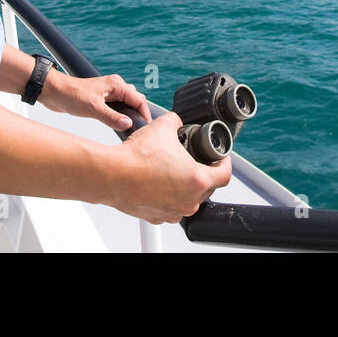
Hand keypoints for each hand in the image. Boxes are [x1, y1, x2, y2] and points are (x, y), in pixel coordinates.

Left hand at [39, 72, 151, 131]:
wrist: (53, 92)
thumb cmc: (70, 94)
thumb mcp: (92, 108)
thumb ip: (111, 117)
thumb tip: (128, 124)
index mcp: (116, 85)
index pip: (139, 99)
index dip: (144, 113)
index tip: (146, 128)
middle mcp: (115, 87)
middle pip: (136, 100)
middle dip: (139, 114)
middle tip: (139, 131)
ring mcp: (108, 94)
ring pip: (127, 104)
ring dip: (130, 115)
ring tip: (131, 130)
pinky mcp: (102, 100)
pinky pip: (118, 108)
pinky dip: (121, 116)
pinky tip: (118, 126)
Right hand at [106, 111, 232, 223]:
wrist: (112, 175)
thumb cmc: (136, 157)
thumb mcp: (162, 127)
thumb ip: (175, 121)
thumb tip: (176, 120)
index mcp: (197, 180)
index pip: (225, 175)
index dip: (226, 163)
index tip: (221, 158)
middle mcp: (189, 200)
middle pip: (207, 187)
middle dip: (202, 172)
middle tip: (193, 160)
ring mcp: (173, 211)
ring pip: (188, 199)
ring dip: (185, 186)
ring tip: (172, 171)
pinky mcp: (157, 216)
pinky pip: (170, 207)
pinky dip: (168, 196)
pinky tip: (157, 182)